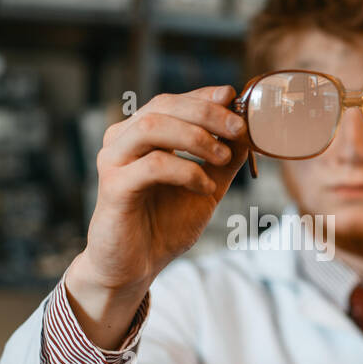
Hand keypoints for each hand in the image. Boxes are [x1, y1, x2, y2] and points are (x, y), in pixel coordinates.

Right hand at [67, 86, 248, 346]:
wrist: (136, 267)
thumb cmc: (164, 225)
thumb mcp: (205, 187)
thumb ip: (223, 160)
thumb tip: (249, 132)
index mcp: (139, 135)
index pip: (171, 101)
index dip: (203, 96)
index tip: (233, 98)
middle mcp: (121, 141)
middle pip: (163, 106)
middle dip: (206, 113)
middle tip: (238, 129)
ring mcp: (113, 161)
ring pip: (152, 127)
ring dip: (195, 137)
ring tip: (222, 157)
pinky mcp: (113, 187)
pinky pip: (152, 165)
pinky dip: (185, 170)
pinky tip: (204, 186)